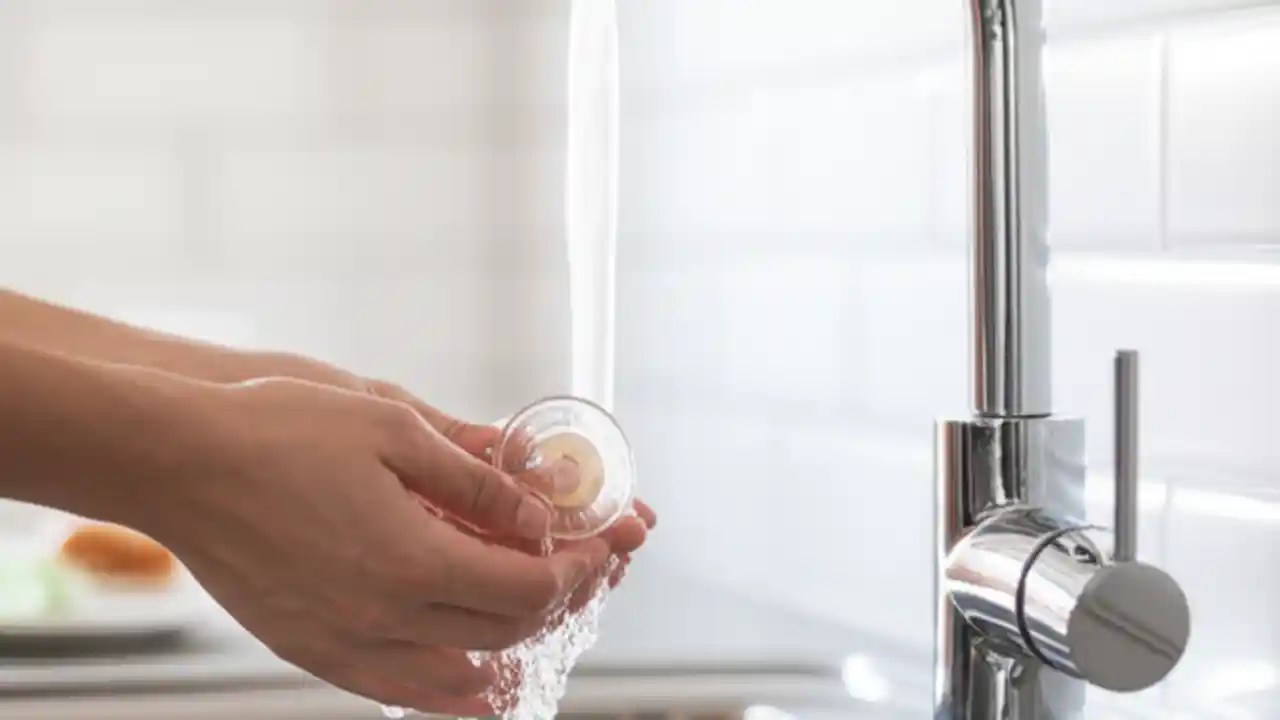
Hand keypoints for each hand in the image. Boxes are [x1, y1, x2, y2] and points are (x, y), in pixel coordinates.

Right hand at [139, 377, 617, 715]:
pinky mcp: (307, 650)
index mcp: (412, 562)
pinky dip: (443, 687)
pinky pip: (393, 687)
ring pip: (454, 677)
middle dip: (553, 600)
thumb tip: (536, 515)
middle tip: (572, 567)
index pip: (526, 589)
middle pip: (501, 632)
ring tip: (532, 622)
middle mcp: (382, 620)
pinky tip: (464, 675)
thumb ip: (474, 480)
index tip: (595, 543)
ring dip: (506, 651)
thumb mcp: (392, 428)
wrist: (175, 462)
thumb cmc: (280, 431)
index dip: (574, 568)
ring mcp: (341, 644)